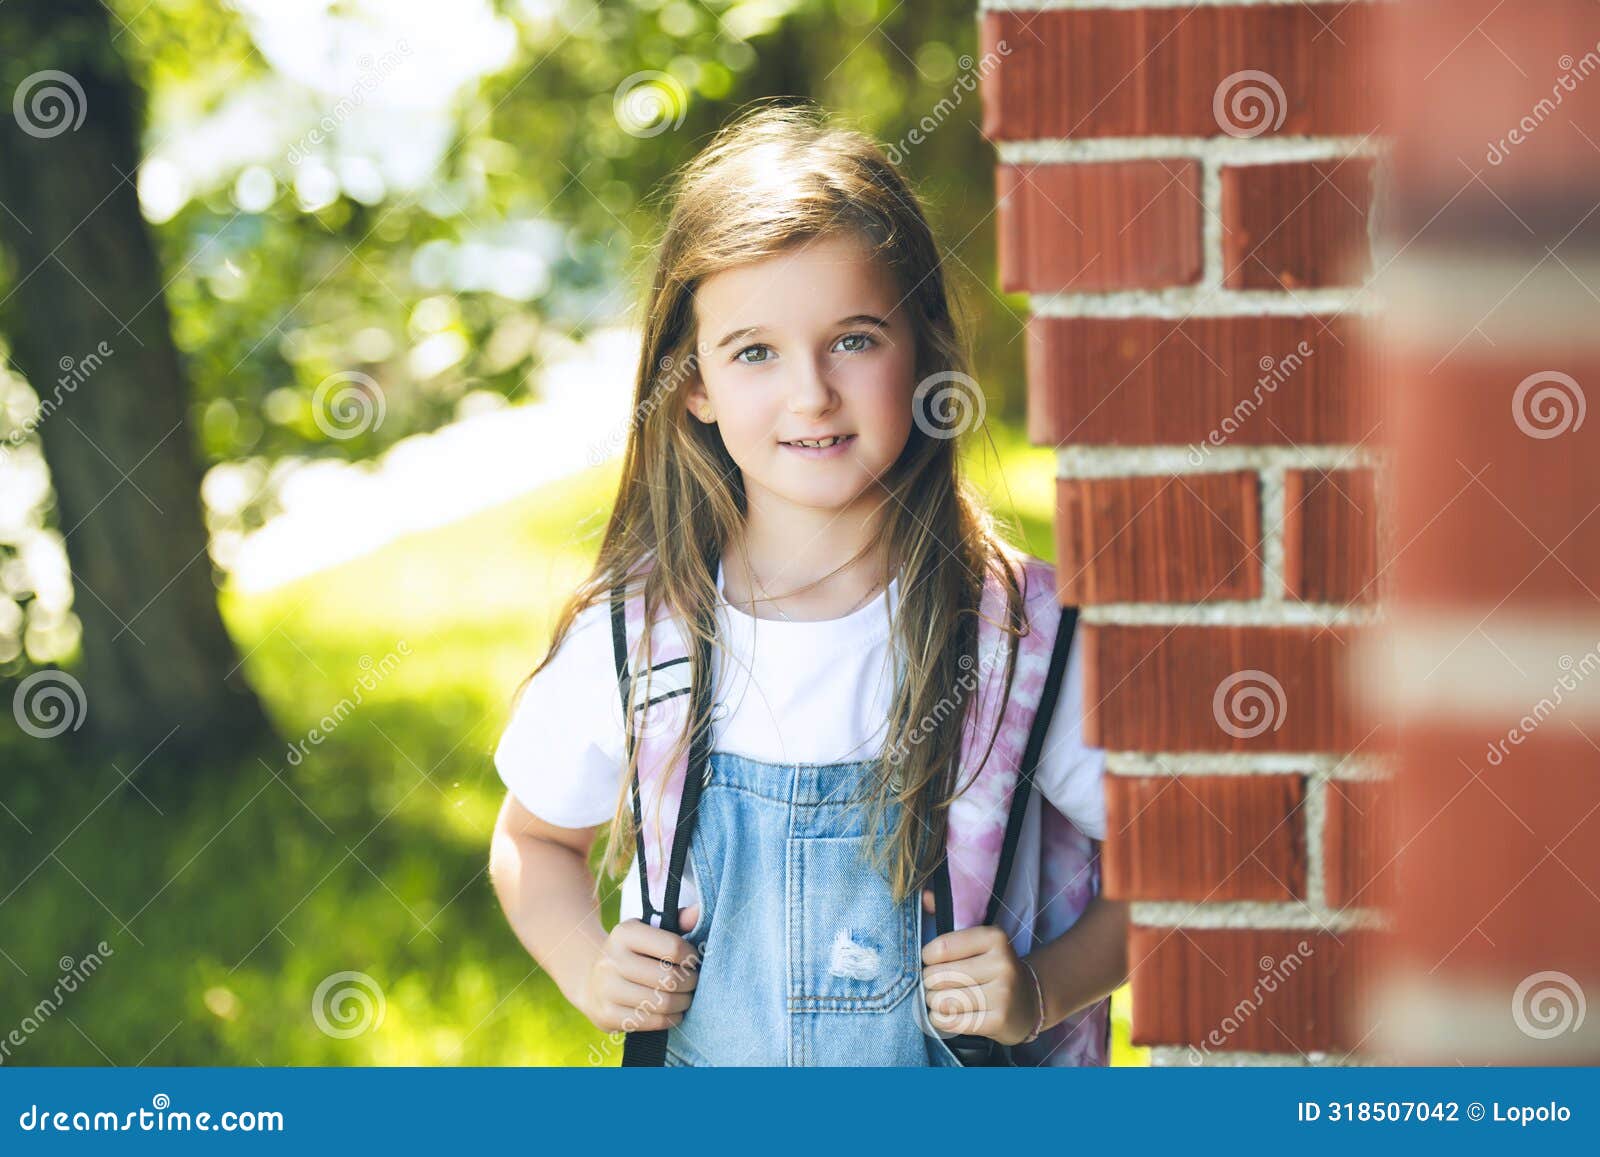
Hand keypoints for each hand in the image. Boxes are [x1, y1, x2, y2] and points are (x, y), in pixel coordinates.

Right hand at [578, 904, 699, 1032]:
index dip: (691, 957)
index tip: (693, 960)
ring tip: (686, 997)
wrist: (592, 979)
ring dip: (683, 1002)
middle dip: (690, 982)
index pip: (673, 947)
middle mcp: (611, 959)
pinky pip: (650, 1022)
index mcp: (624, 933)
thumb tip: (699, 911)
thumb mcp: (649, 931)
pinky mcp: (606, 1015)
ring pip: (662, 1003)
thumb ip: (677, 921)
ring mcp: (606, 989)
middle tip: (693, 982)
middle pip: (669, 978)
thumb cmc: (633, 953)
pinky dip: (669, 1018)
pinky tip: (673, 1011)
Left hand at [919, 889, 1041, 1045]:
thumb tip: (923, 894)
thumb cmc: (992, 967)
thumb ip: (947, 915)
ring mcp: (1003, 994)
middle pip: (938, 977)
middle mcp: (1001, 964)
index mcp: (994, 938)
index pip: (940, 948)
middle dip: (929, 983)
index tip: (933, 961)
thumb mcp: (977, 940)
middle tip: (936, 984)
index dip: (927, 958)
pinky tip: (948, 1014)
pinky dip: (941, 1020)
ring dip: (934, 1003)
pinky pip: (952, 1022)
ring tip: (942, 999)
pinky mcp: (1000, 1021)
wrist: (1028, 1001)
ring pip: (943, 1001)